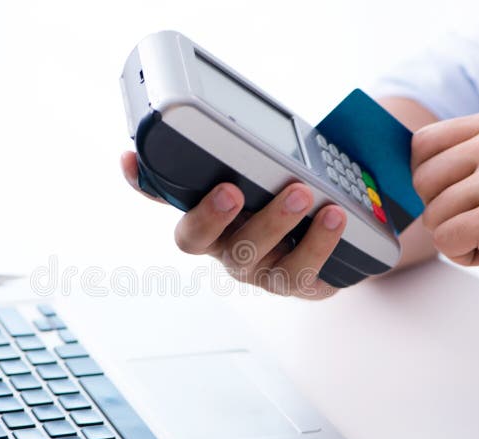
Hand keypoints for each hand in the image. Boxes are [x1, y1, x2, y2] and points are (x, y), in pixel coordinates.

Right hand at [119, 152, 346, 298]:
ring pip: (250, 256)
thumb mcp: (273, 166)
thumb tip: (221, 115)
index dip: (140, 180)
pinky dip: (318, 243)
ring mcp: (256, 268)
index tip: (131, 156)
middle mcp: (221, 245)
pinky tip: (334, 215)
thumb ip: (243, 146)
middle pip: (194, 239)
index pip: (163, 195)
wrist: (348, 234)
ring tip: (301, 193)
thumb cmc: (296, 194)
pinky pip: (300, 273)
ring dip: (273, 223)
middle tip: (232, 190)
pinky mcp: (294, 283)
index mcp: (207, 212)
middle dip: (210, 216)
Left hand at [412, 110, 478, 309]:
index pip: (421, 144)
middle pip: (421, 180)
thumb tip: (397, 166)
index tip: (461, 194)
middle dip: (443, 211)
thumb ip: (460, 159)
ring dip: (458, 236)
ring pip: (432, 215)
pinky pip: (444, 240)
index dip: (428, 179)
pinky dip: (465, 254)